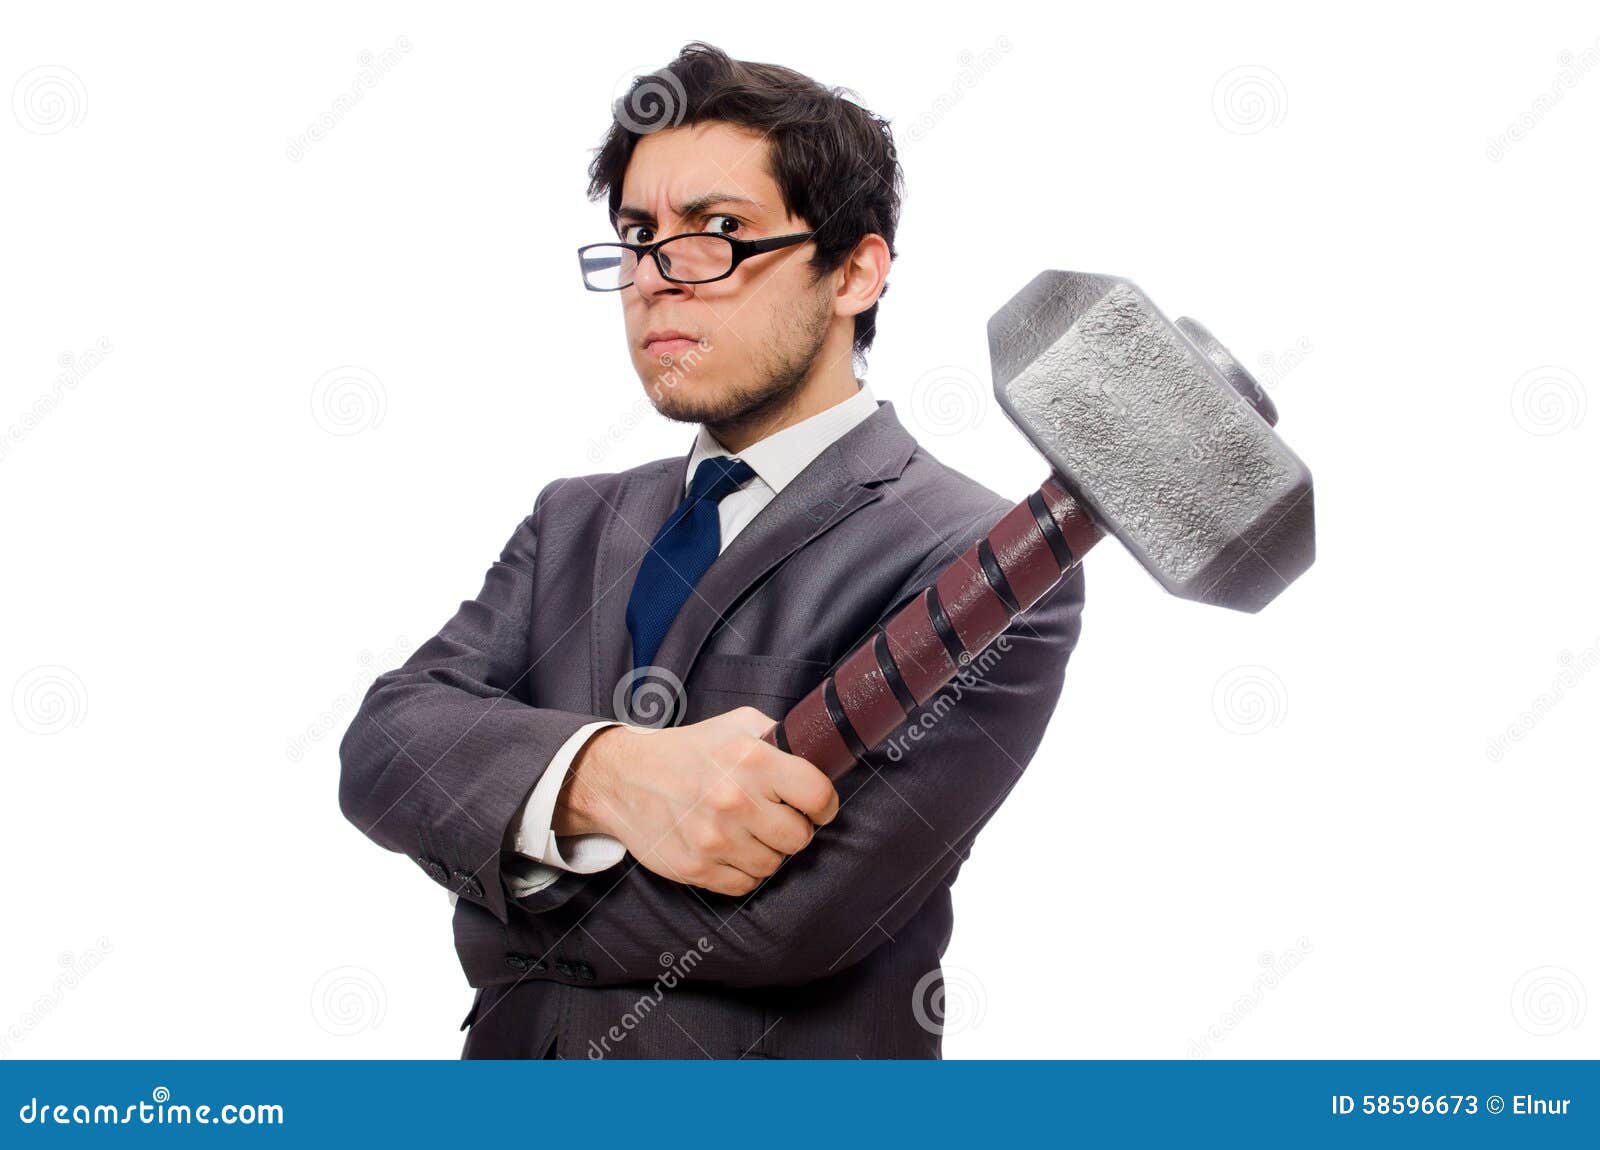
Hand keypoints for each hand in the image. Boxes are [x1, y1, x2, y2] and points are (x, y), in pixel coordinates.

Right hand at [554, 706, 838, 895]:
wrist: (624, 778)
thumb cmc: (687, 751)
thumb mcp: (735, 725)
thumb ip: (778, 736)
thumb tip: (820, 753)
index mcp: (750, 758)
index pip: (818, 795)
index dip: (824, 804)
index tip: (816, 805)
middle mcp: (734, 799)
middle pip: (800, 837)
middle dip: (793, 828)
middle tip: (775, 817)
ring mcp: (714, 838)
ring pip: (773, 864)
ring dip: (767, 851)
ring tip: (747, 831)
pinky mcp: (696, 868)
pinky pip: (745, 884)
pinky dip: (743, 870)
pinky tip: (729, 848)